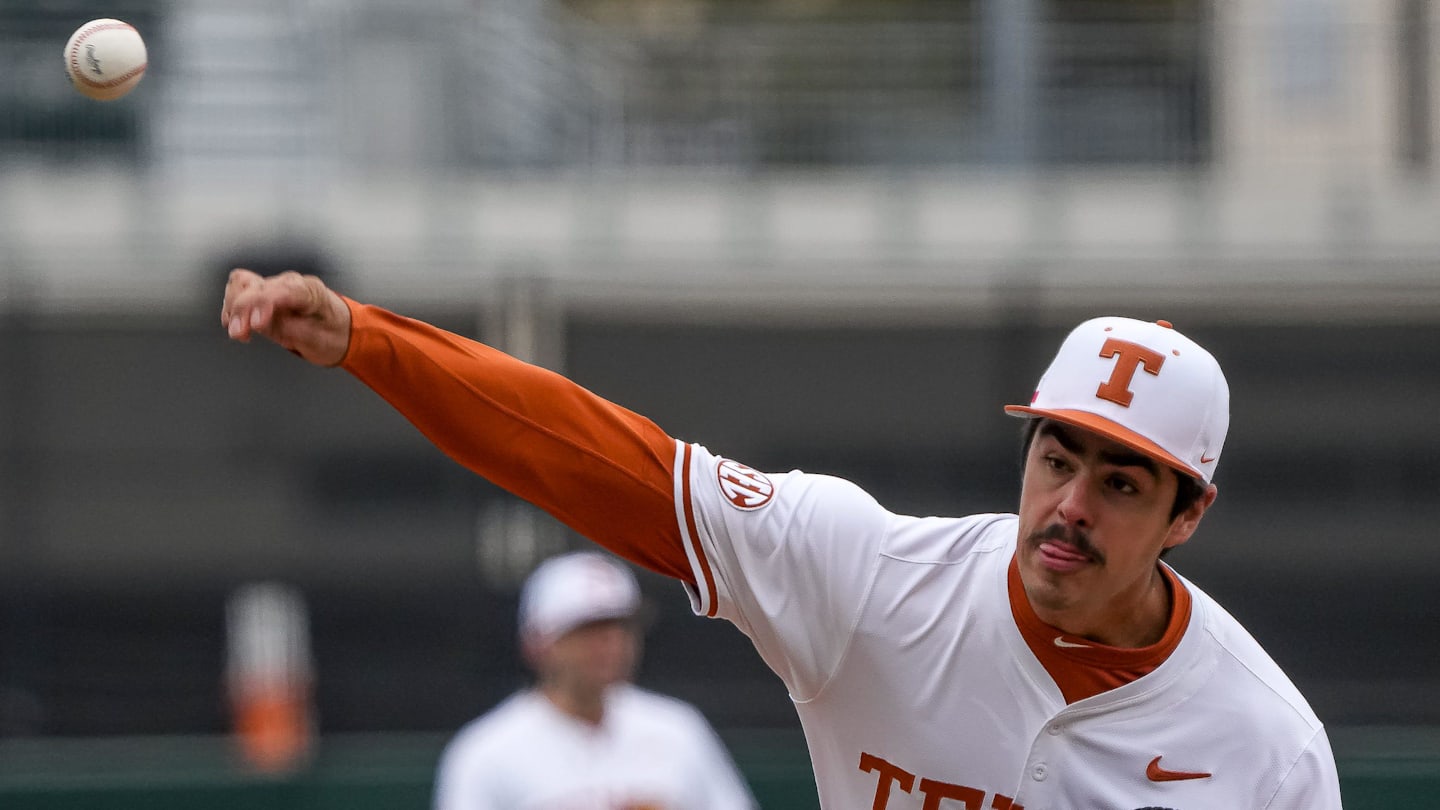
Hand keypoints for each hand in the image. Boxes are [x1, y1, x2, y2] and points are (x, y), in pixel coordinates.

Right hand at [220, 269, 351, 365]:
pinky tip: (234, 324)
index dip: (265, 304)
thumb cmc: (331, 335)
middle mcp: (289, 284)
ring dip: (233, 307)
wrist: (338, 331)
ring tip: (238, 331)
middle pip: (257, 286)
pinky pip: (238, 290)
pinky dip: (231, 307)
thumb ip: (288, 329)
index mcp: (310, 292)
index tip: (256, 324)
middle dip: (243, 309)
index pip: (283, 290)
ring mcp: (274, 286)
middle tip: (240, 334)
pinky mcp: (262, 294)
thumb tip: (259, 323)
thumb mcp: (318, 339)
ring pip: (242, 283)